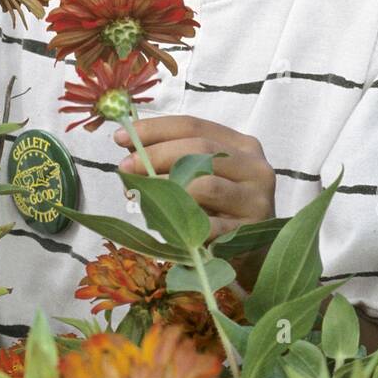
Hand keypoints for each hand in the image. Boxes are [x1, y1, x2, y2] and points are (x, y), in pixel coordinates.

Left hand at [112, 114, 275, 242]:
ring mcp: (256, 199)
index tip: (120, 137)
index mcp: (242, 146)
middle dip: (155, 155)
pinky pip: (208, 224)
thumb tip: (129, 147)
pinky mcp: (250, 230)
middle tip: (125, 167)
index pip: (194, 126)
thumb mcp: (205, 176)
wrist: (255, 252)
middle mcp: (255, 167)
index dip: (155, 129)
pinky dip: (181, 222)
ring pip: (204, 184)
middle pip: (199, 149)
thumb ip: (177, 159)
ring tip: (141, 196)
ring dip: (165, 188)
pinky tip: (164, 224)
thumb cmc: (223, 209)